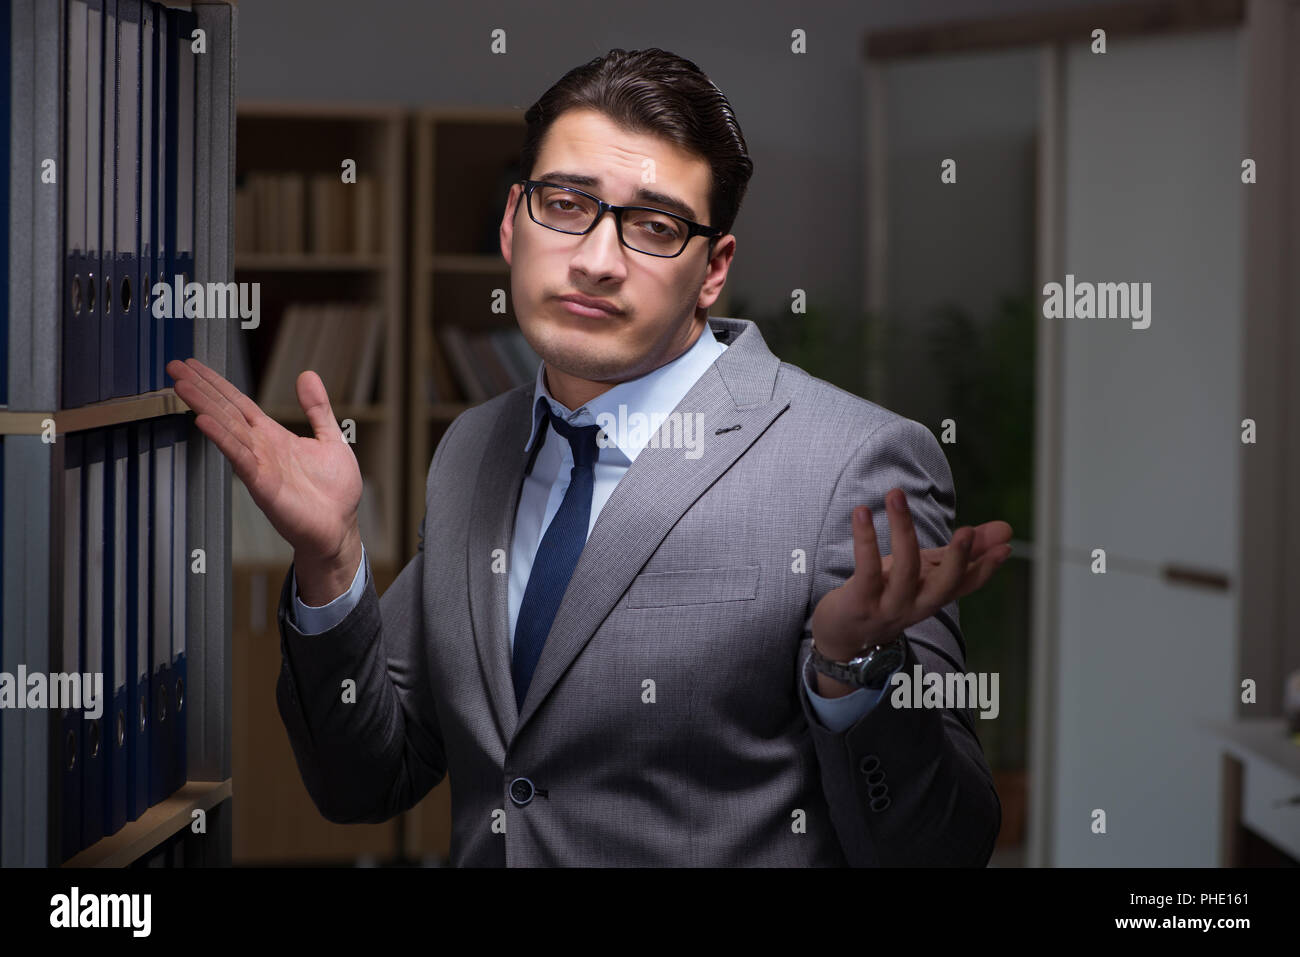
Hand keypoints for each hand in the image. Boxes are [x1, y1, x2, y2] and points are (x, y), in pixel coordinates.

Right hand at [165, 358, 363, 580]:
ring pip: (227, 429)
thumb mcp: (331, 438)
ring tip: (182, 386)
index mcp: (274, 436)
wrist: (338, 529)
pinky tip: (204, 422)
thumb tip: (308, 376)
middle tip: (175, 367)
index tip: (195, 366)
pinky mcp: (263, 484)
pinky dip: (223, 439)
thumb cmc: (334, 492)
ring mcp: (259, 465)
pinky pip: (240, 458)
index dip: (217, 383)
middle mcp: (261, 448)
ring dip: (204, 406)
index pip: (239, 403)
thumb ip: (317, 408)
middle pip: (225, 411)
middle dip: (201, 389)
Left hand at [810, 487, 1011, 661]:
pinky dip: (865, 539)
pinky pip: (866, 569)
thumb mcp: (926, 573)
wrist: (844, 638)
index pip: (966, 584)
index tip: (1006, 545)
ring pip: (905, 570)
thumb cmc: (888, 595)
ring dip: (903, 530)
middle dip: (957, 559)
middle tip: (968, 531)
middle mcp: (916, 604)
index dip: (986, 566)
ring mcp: (888, 606)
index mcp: (933, 596)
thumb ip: (959, 552)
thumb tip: (1006, 529)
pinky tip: (862, 513)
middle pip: (943, 586)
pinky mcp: (859, 602)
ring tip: (896, 495)